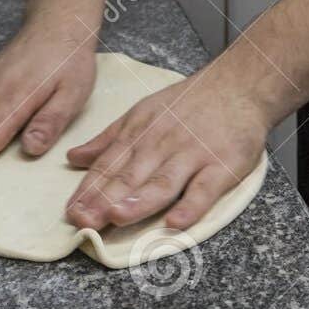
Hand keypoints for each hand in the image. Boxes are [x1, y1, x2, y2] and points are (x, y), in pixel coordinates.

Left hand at [64, 70, 271, 231]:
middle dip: (103, 200)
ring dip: (139, 201)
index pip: (108, 165)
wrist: (238, 85)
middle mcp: (161, 145)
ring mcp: (192, 155)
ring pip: (162, 182)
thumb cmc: (188, 103)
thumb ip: (109, 139)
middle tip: (83, 221)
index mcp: (139, 133)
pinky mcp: (222, 165)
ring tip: (117, 217)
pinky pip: (204, 189)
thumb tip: (74, 158)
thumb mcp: (142, 113)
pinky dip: (190, 206)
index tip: (70, 211)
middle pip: (129, 176)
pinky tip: (176, 223)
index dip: (88, 189)